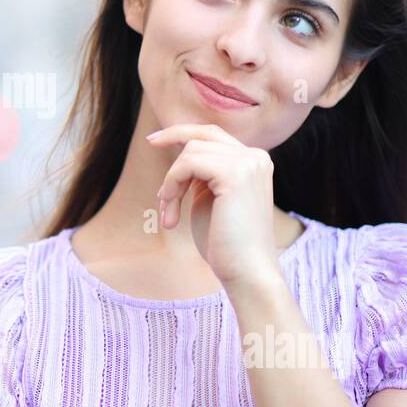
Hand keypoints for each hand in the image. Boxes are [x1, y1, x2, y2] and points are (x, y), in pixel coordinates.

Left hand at [146, 123, 281, 290]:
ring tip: (168, 214)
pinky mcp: (235, 173)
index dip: (183, 133)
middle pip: (202, 135)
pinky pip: (187, 164)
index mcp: (254, 162)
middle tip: (151, 150)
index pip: (214, 134)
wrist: (246, 273)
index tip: (154, 139)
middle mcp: (256, 157)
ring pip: (191, 152)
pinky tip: (171, 216)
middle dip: (173, 141)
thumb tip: (182, 152)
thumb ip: (202, 174)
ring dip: (171, 183)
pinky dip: (172, 186)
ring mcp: (248, 163)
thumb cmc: (225, 244)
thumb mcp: (210, 199)